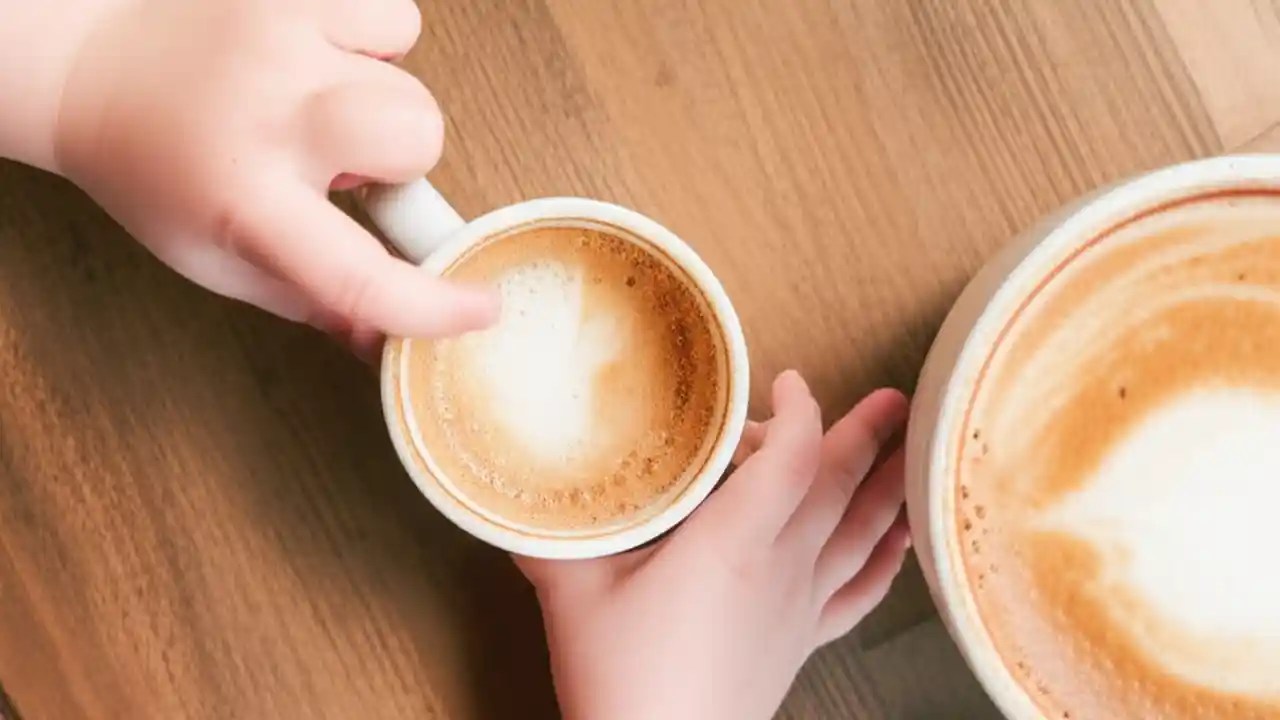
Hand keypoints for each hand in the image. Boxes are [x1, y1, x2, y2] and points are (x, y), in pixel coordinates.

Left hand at [53, 0, 498, 356]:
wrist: (88, 62)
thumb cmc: (160, 166)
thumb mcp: (222, 256)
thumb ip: (314, 300)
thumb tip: (390, 338)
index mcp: (244, 200)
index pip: (356, 273)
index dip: (431, 303)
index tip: (480, 308)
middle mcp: (266, 113)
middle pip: (416, 135)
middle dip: (397, 160)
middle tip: (341, 164)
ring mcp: (281, 37)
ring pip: (410, 77)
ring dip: (381, 102)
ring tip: (317, 105)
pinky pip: (394, 18)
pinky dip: (372, 45)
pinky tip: (318, 59)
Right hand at [517, 372, 911, 719]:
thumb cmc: (620, 679)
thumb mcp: (572, 593)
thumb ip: (552, 532)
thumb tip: (523, 491)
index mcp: (731, 542)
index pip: (791, 459)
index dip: (802, 412)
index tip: (790, 381)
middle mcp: (779, 567)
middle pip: (839, 487)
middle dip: (868, 435)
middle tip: (895, 398)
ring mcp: (799, 606)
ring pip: (862, 534)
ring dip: (891, 487)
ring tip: (917, 450)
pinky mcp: (802, 640)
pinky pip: (861, 592)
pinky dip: (888, 561)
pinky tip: (901, 540)